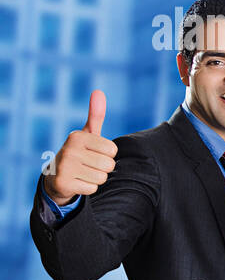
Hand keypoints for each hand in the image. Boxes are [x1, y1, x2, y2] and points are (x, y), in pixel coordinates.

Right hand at [42, 90, 117, 205]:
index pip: (112, 149)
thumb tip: (98, 91)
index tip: (94, 152)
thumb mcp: (88, 134)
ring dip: (96, 178)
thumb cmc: (79, 152)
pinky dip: (88, 188)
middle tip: (89, 164)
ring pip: (102, 178)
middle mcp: (69, 149)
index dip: (107, 154)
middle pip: (109, 165)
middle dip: (103, 168)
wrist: (56, 175)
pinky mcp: (63, 183)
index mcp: (77, 136)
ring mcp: (64, 167)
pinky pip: (92, 189)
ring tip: (83, 172)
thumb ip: (96, 115)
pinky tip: (77, 182)